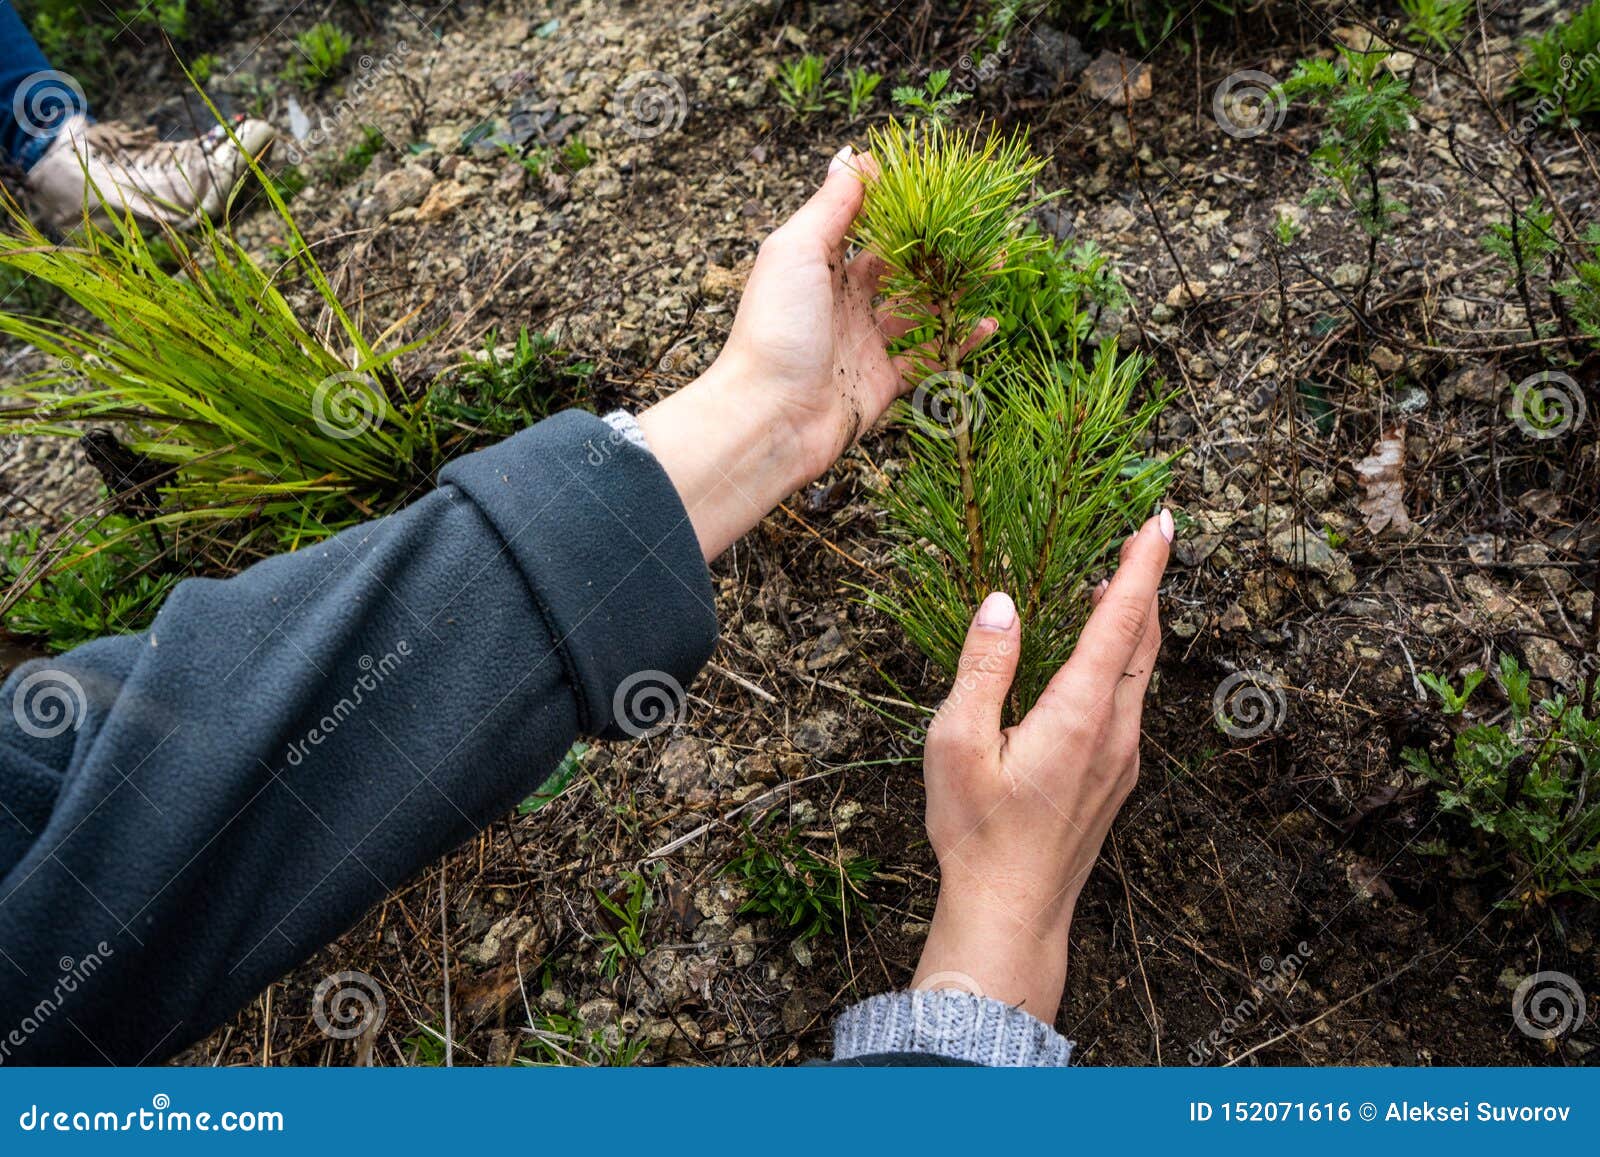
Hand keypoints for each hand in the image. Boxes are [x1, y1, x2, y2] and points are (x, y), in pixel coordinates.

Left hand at [638, 147, 991, 559]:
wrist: (768, 417)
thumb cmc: (774, 328)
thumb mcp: (796, 250)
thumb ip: (830, 205)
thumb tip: (855, 154)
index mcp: (818, 267)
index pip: (865, 226)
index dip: (898, 205)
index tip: (938, 183)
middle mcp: (842, 303)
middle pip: (898, 268)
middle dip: (936, 248)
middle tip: (977, 226)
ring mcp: (863, 345)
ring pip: (919, 310)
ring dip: (953, 290)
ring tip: (992, 265)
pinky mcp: (882, 384)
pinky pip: (929, 357)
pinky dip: (959, 342)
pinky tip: (987, 323)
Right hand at [910, 510, 1174, 1023]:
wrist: (1012, 911)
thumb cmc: (977, 833)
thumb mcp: (958, 742)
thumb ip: (983, 667)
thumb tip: (1002, 604)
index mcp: (1079, 714)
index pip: (1122, 620)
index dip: (1142, 566)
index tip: (1160, 522)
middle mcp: (1115, 731)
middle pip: (1144, 640)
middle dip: (1145, 584)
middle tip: (1141, 537)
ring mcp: (1122, 757)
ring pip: (1139, 673)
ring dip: (1132, 623)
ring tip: (1112, 587)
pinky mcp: (1115, 776)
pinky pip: (1128, 701)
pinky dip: (1120, 662)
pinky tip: (1093, 661)